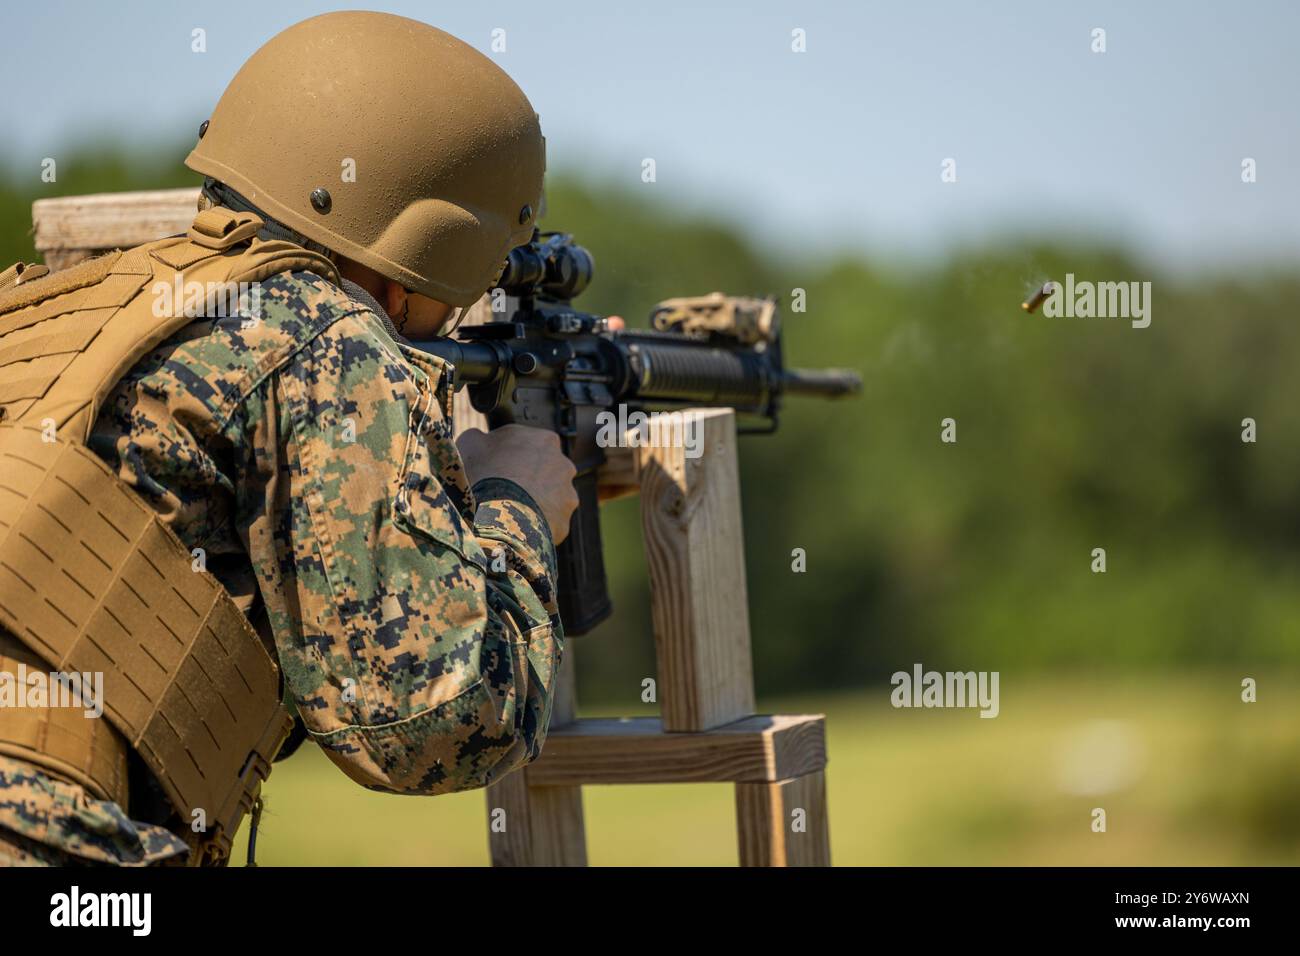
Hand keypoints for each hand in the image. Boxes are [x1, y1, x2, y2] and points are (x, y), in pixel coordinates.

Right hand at [457, 425, 578, 543]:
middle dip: (524, 478)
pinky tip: (516, 526)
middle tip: (501, 489)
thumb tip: (479, 438)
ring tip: (508, 510)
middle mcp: (563, 465)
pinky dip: (534, 523)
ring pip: (547, 497)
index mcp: (545, 440)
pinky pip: (547, 522)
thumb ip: (479, 436)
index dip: (507, 455)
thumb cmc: (485, 476)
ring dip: (532, 501)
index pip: (526, 444)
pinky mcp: (564, 522)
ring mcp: (567, 496)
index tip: (493, 466)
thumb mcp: (471, 443)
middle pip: (542, 470)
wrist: (499, 519)